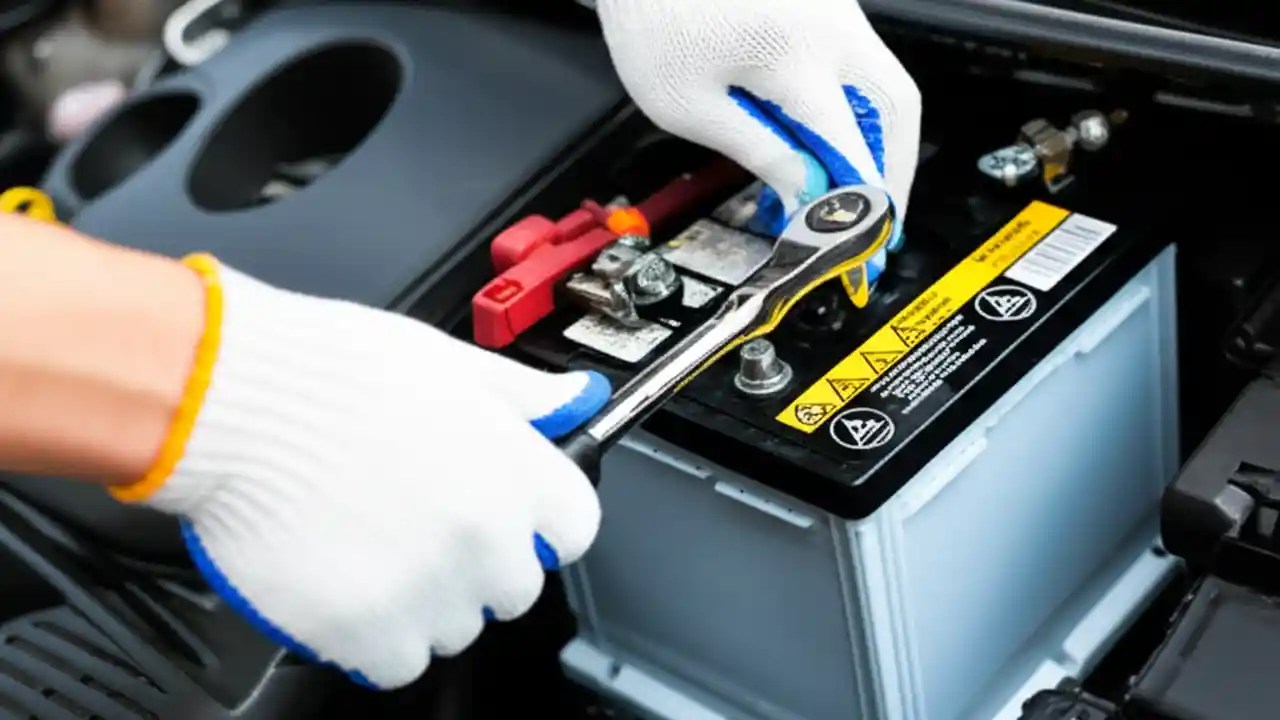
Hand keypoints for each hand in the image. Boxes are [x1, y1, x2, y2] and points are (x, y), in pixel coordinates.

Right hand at [111, 255, 610, 688]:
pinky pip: (398, 663)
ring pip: (456, 629)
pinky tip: (346, 584)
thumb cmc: (329, 372)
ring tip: (371, 546)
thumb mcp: (447, 361)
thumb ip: (524, 395)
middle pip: (516, 587)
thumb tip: (576, 402)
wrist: (230, 399)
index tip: (510, 518)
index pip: (575, 529)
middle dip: (478, 565)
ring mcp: (426, 590)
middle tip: (420, 526)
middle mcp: (483, 538)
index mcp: (516, 470)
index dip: (541, 523)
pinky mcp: (364, 629)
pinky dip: (376, 639)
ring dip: (426, 602)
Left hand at [596, 0, 920, 234]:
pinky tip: (831, 141)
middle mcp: (831, 25)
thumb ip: (758, 152)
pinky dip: (858, 108)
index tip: (862, 242)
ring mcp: (835, 8)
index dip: (860, 202)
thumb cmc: (653, 16)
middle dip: (895, 173)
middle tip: (881, 221)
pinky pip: (861, 62)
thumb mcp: (690, 106)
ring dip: (881, 141)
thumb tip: (803, 194)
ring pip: (887, 82)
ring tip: (857, 190)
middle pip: (897, 109)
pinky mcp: (826, 4)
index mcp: (796, 55)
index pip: (850, 146)